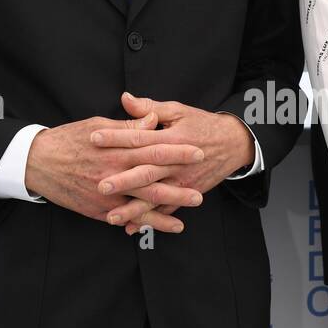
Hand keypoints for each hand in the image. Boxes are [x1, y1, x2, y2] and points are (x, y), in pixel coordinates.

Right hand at [24, 111, 205, 233]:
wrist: (37, 162)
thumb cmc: (69, 139)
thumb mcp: (98, 124)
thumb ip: (128, 126)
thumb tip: (153, 120)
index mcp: (116, 149)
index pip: (153, 148)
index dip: (177, 150)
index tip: (198, 150)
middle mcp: (114, 172)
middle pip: (152, 179)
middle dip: (179, 184)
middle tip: (201, 189)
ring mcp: (107, 194)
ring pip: (143, 203)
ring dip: (168, 209)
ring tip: (190, 211)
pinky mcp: (99, 209)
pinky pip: (128, 218)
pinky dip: (148, 223)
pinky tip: (167, 225)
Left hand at [91, 92, 254, 233]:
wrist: (234, 144)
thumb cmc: (202, 125)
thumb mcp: (179, 111)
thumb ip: (150, 108)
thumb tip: (125, 99)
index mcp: (172, 138)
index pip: (140, 137)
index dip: (117, 137)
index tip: (94, 138)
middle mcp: (177, 163)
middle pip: (147, 172)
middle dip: (124, 181)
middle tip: (100, 185)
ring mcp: (183, 181)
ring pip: (156, 197)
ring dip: (134, 208)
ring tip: (112, 216)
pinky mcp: (187, 193)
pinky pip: (167, 210)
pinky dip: (151, 220)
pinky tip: (131, 227)